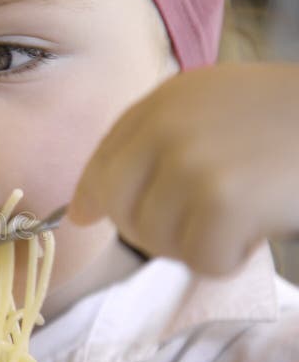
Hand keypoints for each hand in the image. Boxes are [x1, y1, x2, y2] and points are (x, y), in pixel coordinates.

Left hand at [69, 63, 298, 275]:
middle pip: (122, 211)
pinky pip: (200, 260)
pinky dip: (230, 257)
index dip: (92, 196)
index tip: (87, 216)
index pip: (101, 162)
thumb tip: (84, 208)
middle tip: (204, 218)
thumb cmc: (293, 120)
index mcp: (163, 101)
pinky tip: (260, 227)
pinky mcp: (221, 200)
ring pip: (158, 242)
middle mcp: (165, 127)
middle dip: (155, 229)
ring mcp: (190, 162)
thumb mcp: (216, 109)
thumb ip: (153, 146)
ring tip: (244, 213)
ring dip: (198, 242)